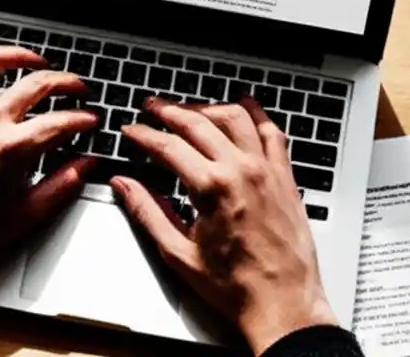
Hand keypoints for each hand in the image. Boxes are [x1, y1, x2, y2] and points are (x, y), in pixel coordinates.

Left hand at [0, 41, 97, 303]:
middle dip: (67, 82)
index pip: (61, 121)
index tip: (90, 121)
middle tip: (77, 89)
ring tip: (37, 62)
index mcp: (11, 149)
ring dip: (21, 55)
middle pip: (37, 83)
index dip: (83, 119)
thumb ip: (62, 187)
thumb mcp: (24, 217)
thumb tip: (86, 165)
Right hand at [111, 98, 336, 354]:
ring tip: (189, 108)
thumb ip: (148, 212)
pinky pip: (272, 133)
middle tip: (152, 107)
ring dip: (207, 107)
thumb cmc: (236, 287)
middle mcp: (241, 171)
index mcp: (211, 188)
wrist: (284, 304)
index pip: (168, 146)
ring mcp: (267, 171)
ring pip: (235, 118)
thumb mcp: (179, 253)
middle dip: (169, 111)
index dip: (143, 134)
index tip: (131, 130)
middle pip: (198, 123)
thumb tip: (124, 186)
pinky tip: (246, 105)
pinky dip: (257, 114)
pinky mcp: (285, 178)